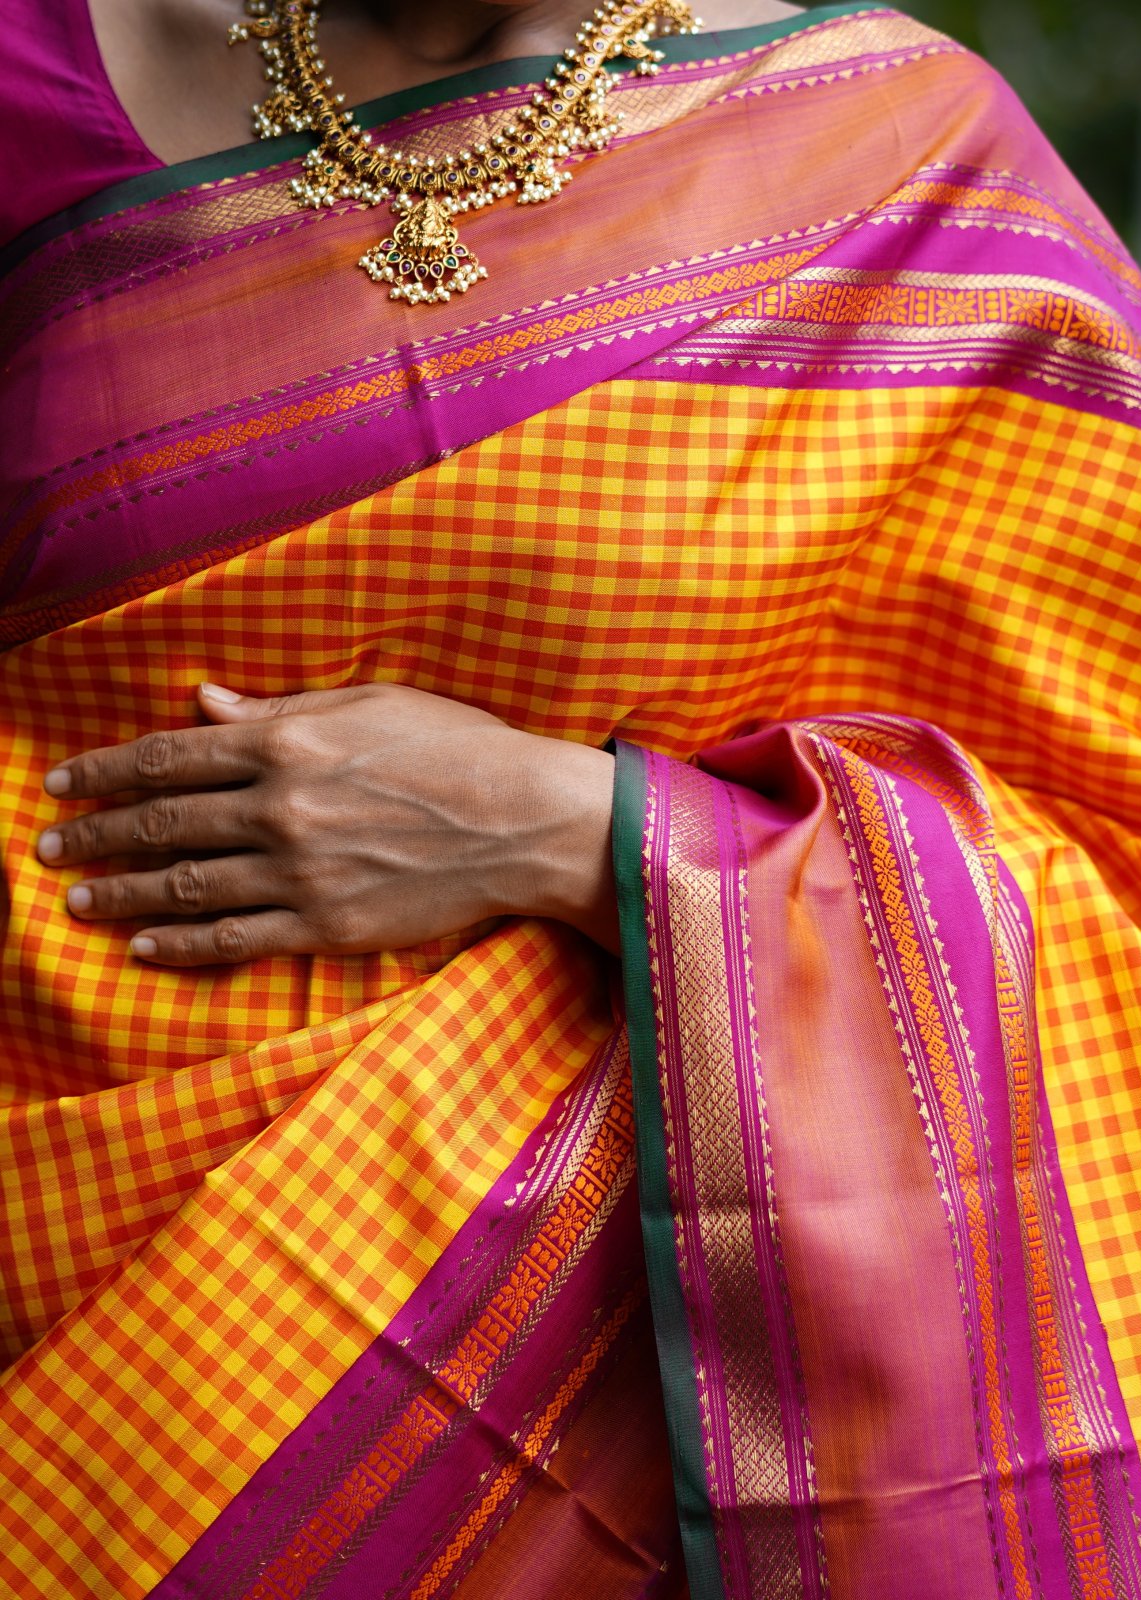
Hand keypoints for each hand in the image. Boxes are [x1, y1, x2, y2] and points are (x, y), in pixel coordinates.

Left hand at [37, 682, 617, 964]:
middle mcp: (280, 808)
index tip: (61, 781)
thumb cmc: (456, 749)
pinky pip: (235, 939)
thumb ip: (278, 711)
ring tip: (77, 898)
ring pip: (186, 885)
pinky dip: (182, 944)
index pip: (169, 757)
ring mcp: (300, 872)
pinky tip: (144, 946)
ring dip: (122, 893)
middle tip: (47, 847)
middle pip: (162, 822)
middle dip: (96, 834)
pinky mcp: (326, 925)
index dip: (105, 769)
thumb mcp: (369, 704)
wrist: (525, 822)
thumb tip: (204, 704)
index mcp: (287, 743)